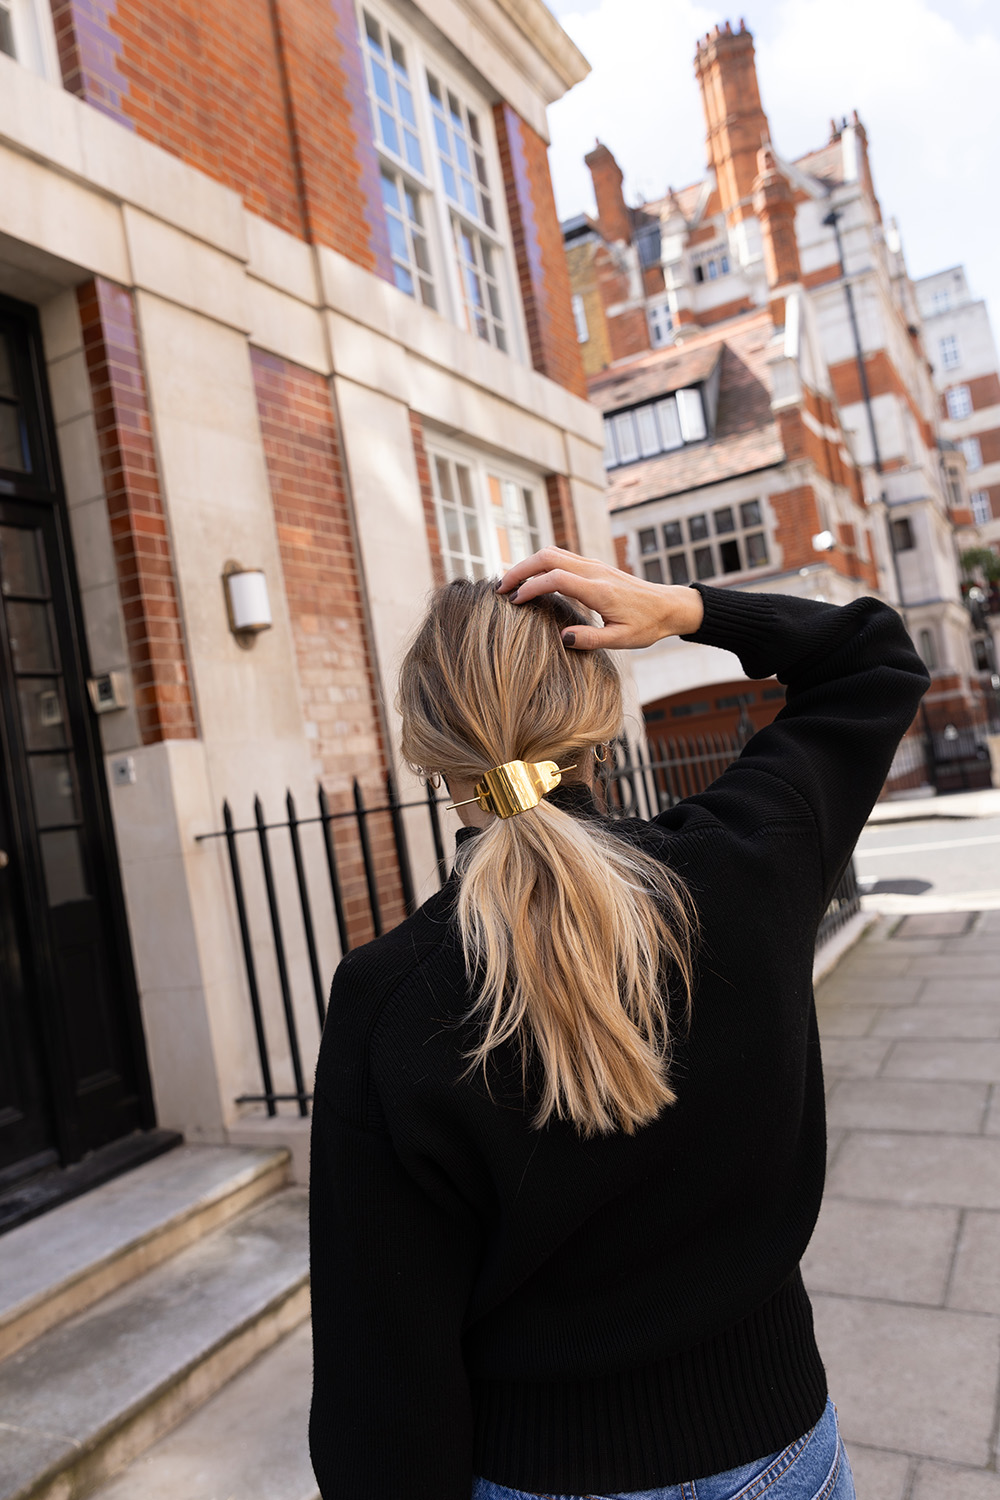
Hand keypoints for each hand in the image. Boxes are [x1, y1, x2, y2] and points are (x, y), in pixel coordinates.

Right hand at [496, 547, 704, 649]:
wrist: (669, 606)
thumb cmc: (647, 625)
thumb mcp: (623, 640)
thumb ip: (592, 640)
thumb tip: (562, 638)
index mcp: (599, 589)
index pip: (554, 578)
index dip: (529, 587)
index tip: (513, 602)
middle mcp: (594, 571)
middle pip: (547, 556)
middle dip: (519, 569)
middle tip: (500, 588)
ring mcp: (594, 565)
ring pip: (552, 552)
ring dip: (528, 564)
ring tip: (510, 584)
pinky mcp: (594, 566)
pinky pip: (561, 557)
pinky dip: (541, 565)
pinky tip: (532, 581)